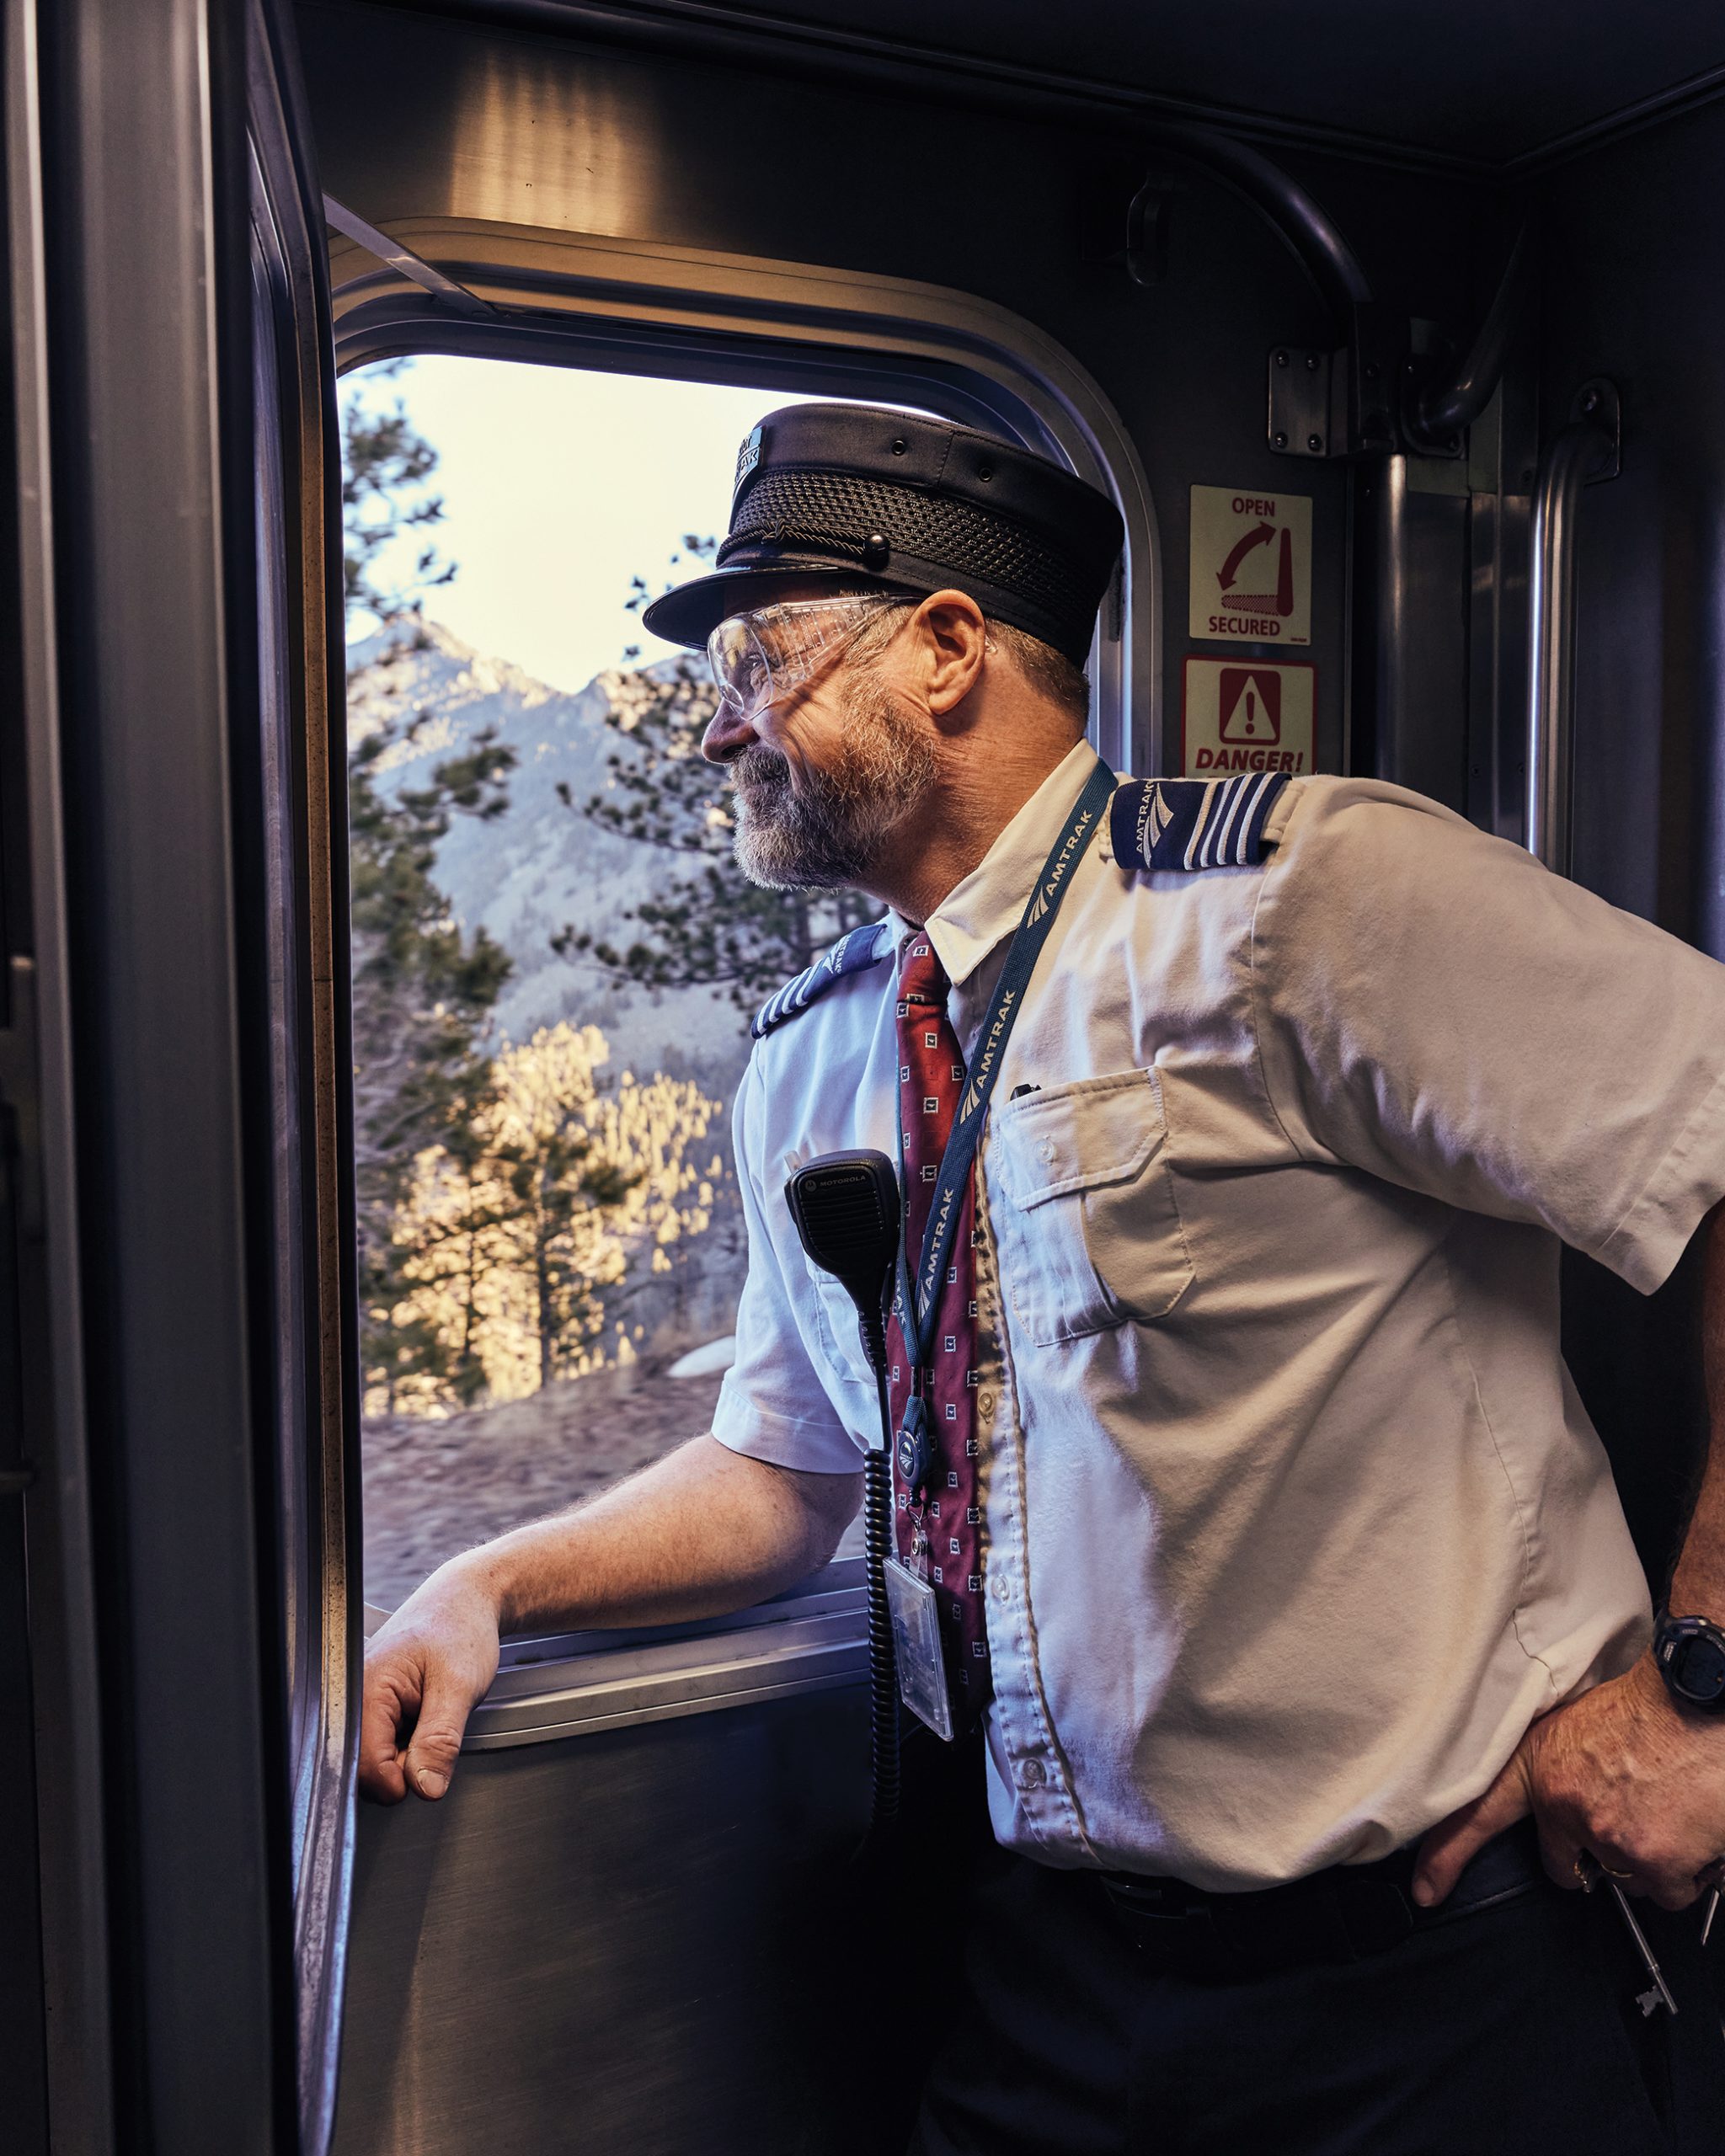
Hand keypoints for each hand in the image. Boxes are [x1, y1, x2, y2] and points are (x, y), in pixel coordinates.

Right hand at [359, 1559, 502, 1804]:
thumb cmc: (461, 1628)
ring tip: (428, 1714)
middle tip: (433, 1726)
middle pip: (367, 1771)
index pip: (367, 1770)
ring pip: (376, 1761)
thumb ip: (440, 1741)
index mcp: (366, 1691)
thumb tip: (425, 1789)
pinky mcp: (371, 1706)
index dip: (405, 1776)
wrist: (467, 1601)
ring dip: (408, 1751)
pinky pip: (383, 1744)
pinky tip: (420, 1713)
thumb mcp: (460, 1687)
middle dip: (406, 1765)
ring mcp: (360, 1702)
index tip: (432, 1754)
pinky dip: (407, 1739)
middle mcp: (353, 1698)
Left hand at [1412, 1655, 1724, 1910]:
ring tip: (1666, 1814)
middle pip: (1569, 1867)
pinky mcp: (1656, 1863)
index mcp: (1540, 1771)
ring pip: (1629, 1879)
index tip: (1426, 1890)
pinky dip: (1686, 1870)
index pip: (1476, 1816)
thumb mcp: (1574, 1726)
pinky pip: (1671, 1891)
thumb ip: (1558, 1771)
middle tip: (1624, 1825)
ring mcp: (1611, 1841)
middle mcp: (1568, 1811)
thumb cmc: (1647, 1707)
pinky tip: (1691, 1830)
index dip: (1445, 1857)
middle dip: (1592, 1857)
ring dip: (1648, 1860)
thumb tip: (1561, 1801)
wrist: (1696, 1701)